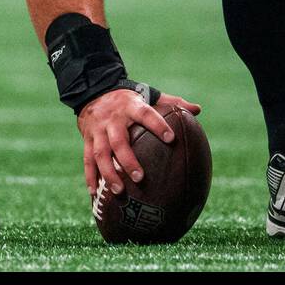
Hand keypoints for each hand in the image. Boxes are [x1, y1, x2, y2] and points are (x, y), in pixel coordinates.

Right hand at [77, 88, 201, 195]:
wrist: (94, 90)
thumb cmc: (128, 99)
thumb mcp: (148, 94)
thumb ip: (171, 102)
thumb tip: (197, 110)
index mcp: (131, 106)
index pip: (146, 114)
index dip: (158, 125)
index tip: (171, 139)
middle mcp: (112, 119)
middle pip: (119, 141)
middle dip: (128, 161)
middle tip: (140, 178)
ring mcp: (97, 130)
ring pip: (101, 154)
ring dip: (109, 173)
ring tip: (120, 191)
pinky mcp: (87, 139)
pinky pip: (87, 160)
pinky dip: (90, 177)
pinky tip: (94, 193)